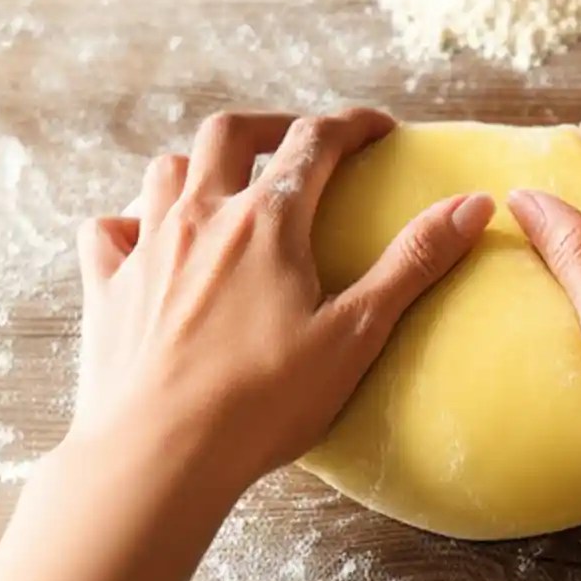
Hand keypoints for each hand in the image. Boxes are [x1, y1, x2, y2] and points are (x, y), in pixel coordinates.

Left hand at [73, 108, 493, 488]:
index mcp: (266, 224)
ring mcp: (146, 250)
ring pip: (164, 172)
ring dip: (198, 166)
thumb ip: (413, 263)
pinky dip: (128, 222)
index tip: (377, 128)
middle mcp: (200, 218)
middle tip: (298, 141)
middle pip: (228, 134)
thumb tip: (473, 204)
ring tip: (224, 188)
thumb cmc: (263, 403)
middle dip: (270, 124)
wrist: (158, 456)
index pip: (313, 142)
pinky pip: (107, 230)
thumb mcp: (356, 333)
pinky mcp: (107, 289)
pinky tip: (143, 241)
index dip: (351, 124)